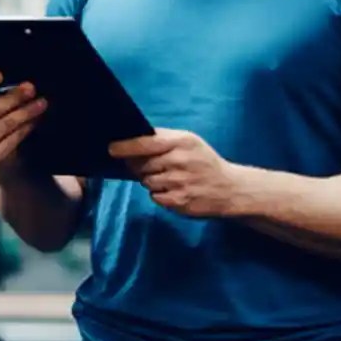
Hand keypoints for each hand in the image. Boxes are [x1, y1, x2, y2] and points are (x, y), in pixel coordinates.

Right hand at [0, 70, 47, 177]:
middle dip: (14, 97)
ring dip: (26, 112)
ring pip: (5, 124)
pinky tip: (35, 120)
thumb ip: (1, 96)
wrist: (1, 158)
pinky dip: (26, 127)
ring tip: (41, 103)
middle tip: (31, 89)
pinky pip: (12, 139)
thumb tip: (25, 87)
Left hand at [109, 128, 236, 217]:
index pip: (145, 143)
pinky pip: (155, 197)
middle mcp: (179, 161)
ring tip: (168, 178)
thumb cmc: (204, 162)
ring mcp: (178, 183)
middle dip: (139, 166)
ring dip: (150, 180)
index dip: (125, 147)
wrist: (229, 189)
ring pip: (146, 181)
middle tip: (150, 166)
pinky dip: (159, 194)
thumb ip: (164, 138)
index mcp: (181, 142)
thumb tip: (133, 140)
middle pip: (142, 164)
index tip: (111, 149)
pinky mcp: (178, 201)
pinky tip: (173, 190)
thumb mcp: (189, 142)